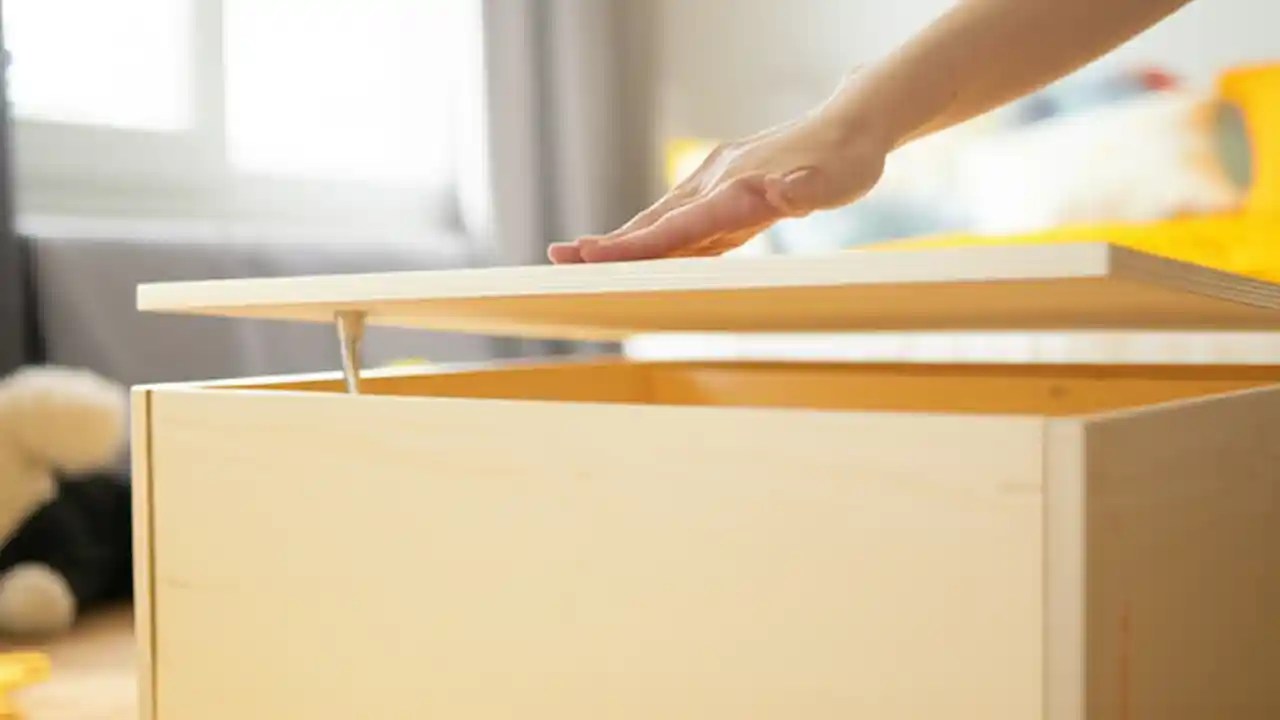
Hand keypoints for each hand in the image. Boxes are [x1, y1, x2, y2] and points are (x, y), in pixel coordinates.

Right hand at [547, 110, 889, 263]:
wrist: (852, 126)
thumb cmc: (847, 161)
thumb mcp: (837, 180)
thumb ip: (806, 189)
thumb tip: (785, 190)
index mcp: (736, 191)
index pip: (675, 227)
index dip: (633, 245)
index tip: (591, 255)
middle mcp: (717, 186)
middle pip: (654, 222)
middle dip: (607, 244)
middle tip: (558, 258)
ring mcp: (717, 185)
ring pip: (662, 219)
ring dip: (624, 240)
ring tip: (582, 258)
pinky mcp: (726, 190)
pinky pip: (683, 220)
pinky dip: (655, 236)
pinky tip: (643, 252)